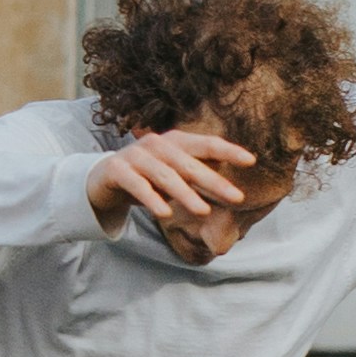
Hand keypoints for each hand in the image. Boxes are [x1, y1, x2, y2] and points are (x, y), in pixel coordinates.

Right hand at [87, 126, 256, 230]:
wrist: (103, 179)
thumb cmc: (147, 177)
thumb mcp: (175, 174)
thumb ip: (198, 174)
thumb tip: (231, 182)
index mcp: (174, 142)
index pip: (205, 144)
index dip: (228, 151)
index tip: (252, 161)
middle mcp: (156, 144)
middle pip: (189, 163)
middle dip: (214, 181)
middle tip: (237, 198)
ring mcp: (136, 156)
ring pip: (165, 175)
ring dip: (186, 194)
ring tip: (204, 212)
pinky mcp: (118, 171)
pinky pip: (138, 187)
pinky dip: (152, 199)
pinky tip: (165, 214)